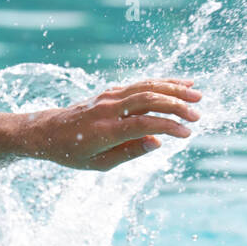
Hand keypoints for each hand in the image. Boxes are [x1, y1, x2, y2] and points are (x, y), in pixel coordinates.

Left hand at [24, 78, 202, 170]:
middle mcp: (108, 109)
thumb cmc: (73, 152)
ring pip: (146, 86)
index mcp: (105, 131)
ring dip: (173, 89)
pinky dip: (161, 82)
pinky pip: (139, 83)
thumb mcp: (99, 163)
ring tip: (197, 94)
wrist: (48, 131)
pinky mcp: (111, 91)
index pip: (144, 124)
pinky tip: (180, 84)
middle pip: (148, 100)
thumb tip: (157, 142)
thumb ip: (129, 153)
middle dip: (176, 105)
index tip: (186, 133)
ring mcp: (109, 97)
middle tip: (198, 114)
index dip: (168, 127)